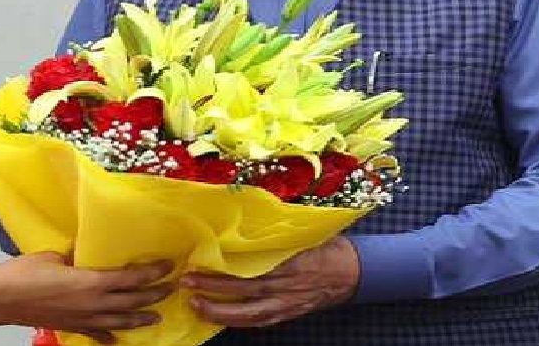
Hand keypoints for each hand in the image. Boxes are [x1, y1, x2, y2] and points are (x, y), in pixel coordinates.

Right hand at [0, 252, 174, 343]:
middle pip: (133, 301)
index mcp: (92, 282)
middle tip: (170, 289)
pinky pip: (96, 334)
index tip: (168, 265)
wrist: (1, 299)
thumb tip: (85, 251)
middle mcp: (94, 303)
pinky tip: (117, 339)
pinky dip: (109, 336)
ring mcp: (84, 319)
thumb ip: (75, 255)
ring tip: (156, 317)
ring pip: (120, 322)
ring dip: (140, 319)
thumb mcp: (55, 255)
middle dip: (154, 295)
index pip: (132, 277)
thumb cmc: (25, 273)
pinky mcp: (72, 327)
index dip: (152, 272)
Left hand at [180, 236, 358, 327]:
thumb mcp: (301, 233)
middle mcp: (286, 286)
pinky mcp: (287, 314)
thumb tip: (243, 215)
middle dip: (213, 290)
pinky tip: (218, 319)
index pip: (250, 267)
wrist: (351, 272)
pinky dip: (237, 322)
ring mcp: (286, 303)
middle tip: (187, 283)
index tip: (199, 261)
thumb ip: (273, 232)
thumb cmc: (324, 246)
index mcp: (289, 262)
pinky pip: (259, 322)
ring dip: (220, 312)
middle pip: (244, 291)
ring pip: (249, 314)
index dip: (223, 268)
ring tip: (195, 306)